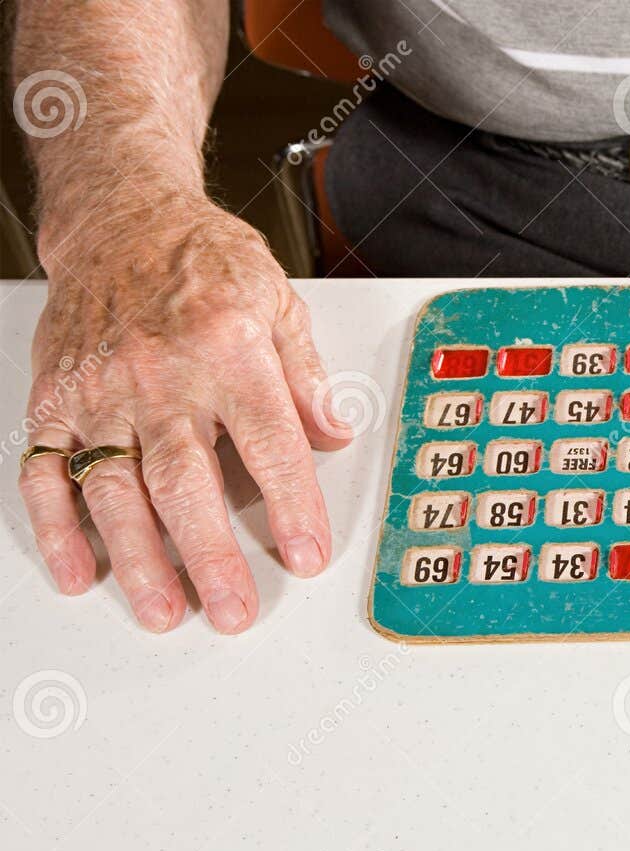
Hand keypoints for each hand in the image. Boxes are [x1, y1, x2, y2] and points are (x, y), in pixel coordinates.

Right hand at [20, 195, 351, 632]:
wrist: (120, 216)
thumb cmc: (199, 258)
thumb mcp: (278, 300)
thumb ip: (306, 377)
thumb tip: (335, 433)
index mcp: (226, 349)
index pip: (268, 442)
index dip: (291, 505)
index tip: (306, 554)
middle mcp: (160, 373)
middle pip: (186, 481)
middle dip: (209, 555)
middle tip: (231, 610)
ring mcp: (101, 389)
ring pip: (116, 488)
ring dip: (138, 557)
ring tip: (163, 608)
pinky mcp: (56, 398)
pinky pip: (48, 469)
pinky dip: (58, 525)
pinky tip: (79, 569)